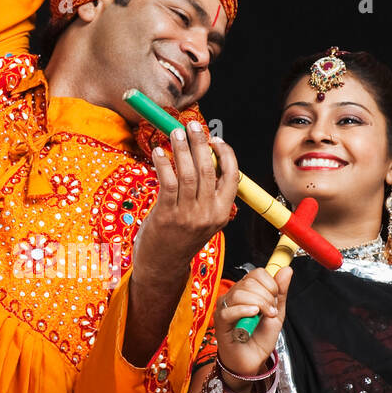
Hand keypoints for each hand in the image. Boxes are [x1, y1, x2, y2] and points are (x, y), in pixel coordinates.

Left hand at [134, 122, 238, 278]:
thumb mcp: (205, 221)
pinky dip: (164, 163)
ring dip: (181, 148)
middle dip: (200, 142)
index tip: (215, 140)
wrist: (162, 267)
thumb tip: (207, 162)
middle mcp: (208, 213)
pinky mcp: (167, 215)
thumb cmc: (180, 240)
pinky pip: (168, 182)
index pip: (232, 176)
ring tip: (175, 133)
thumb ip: (209, 197)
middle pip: (208, 169)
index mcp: (222, 212)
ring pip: (188, 172)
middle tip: (192, 126)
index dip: (225, 154)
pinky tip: (159, 152)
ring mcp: (187, 215)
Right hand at [213, 265, 292, 377]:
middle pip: (249, 282)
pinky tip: (253, 315)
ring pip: (240, 293)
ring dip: (259, 304)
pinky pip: (229, 310)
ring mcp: (225, 308)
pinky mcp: (220, 321)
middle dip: (266, 296)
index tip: (275, 299)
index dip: (270, 283)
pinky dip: (244, 310)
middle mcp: (233, 296)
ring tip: (263, 317)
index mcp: (246, 292)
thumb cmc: (260, 339)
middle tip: (271, 312)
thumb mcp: (277, 314)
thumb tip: (286, 270)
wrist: (252, 361)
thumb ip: (280, 292)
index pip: (256, 274)